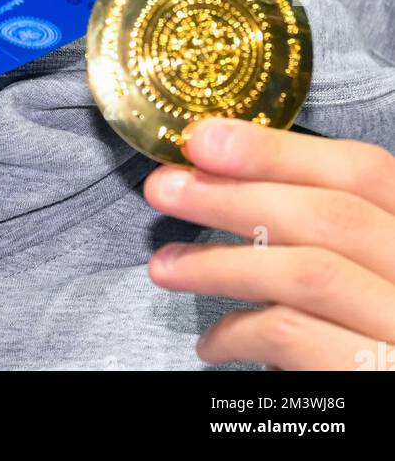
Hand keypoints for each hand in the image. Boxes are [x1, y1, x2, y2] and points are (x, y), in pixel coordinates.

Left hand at [144, 117, 394, 369]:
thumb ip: (326, 226)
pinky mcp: (377, 382)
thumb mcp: (369, 266)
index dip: (280, 149)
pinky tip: (212, 342)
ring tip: (164, 266)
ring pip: (310, 273)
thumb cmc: (374, 326)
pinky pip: (298, 339)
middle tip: (165, 188)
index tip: (205, 138)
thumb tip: (228, 176)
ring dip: (223, 262)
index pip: (364, 171)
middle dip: (236, 193)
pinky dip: (241, 332)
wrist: (393, 397)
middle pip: (330, 215)